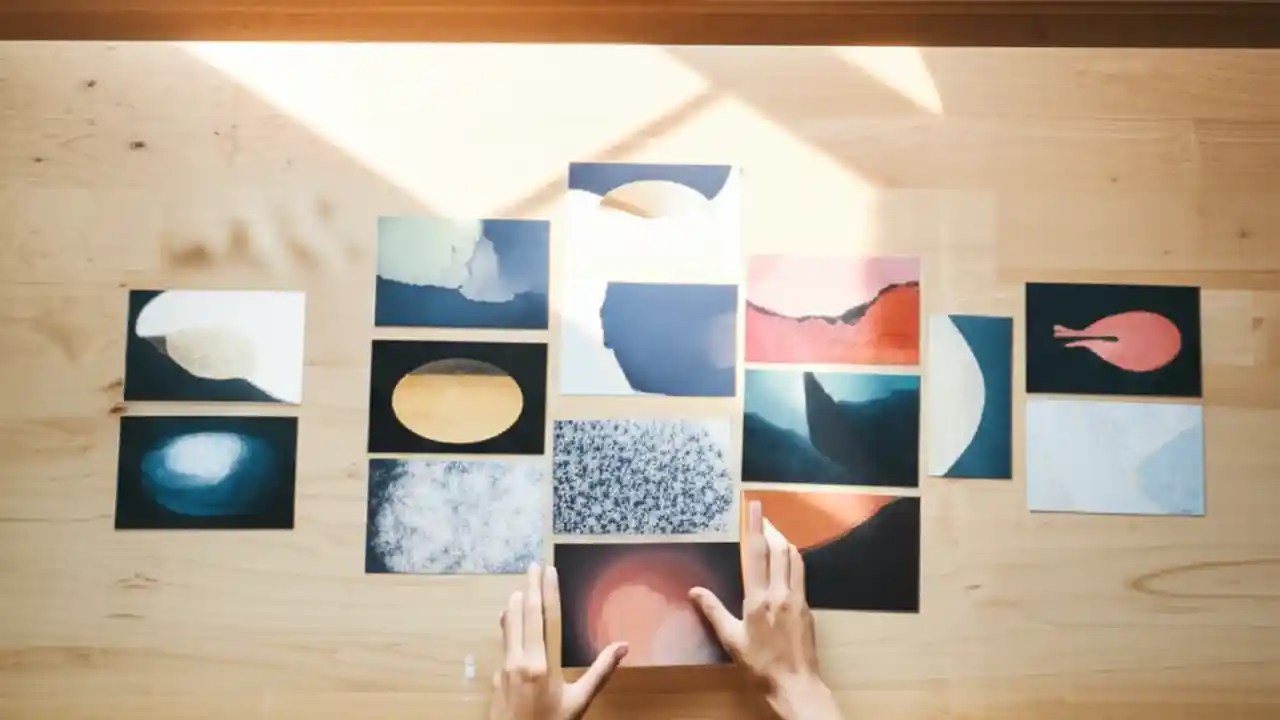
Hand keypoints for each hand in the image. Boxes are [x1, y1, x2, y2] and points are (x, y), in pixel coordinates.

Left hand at [490, 563, 628, 719]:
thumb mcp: (579, 702)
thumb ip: (600, 672)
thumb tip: (623, 646)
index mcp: (544, 664)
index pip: (548, 618)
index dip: (549, 592)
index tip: (549, 570)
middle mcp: (521, 660)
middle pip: (526, 615)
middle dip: (531, 588)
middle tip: (532, 565)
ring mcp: (505, 668)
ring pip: (510, 627)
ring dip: (516, 604)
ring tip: (521, 586)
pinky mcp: (496, 677)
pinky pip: (503, 643)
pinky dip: (507, 626)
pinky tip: (507, 618)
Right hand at [690, 501, 843, 719]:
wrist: (795, 684)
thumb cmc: (759, 665)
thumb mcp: (731, 639)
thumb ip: (714, 611)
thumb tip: (695, 591)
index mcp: (759, 598)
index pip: (757, 553)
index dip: (755, 527)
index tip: (754, 507)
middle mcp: (781, 593)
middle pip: (780, 549)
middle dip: (772, 528)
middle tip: (763, 515)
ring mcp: (798, 599)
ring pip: (795, 559)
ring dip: (785, 542)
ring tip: (776, 533)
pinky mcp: (808, 608)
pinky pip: (801, 575)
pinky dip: (794, 561)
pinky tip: (788, 563)